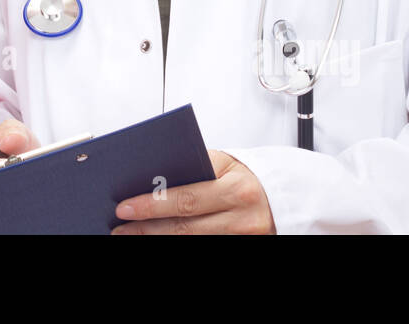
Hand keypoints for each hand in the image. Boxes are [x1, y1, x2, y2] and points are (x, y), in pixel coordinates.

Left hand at [111, 150, 275, 234]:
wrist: (288, 195)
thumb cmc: (250, 175)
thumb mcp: (227, 162)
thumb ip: (195, 167)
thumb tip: (156, 177)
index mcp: (235, 189)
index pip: (186, 198)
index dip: (152, 205)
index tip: (125, 207)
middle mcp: (240, 217)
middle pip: (184, 227)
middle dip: (147, 228)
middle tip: (119, 228)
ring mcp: (242, 237)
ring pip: (191, 241)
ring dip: (158, 238)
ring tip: (133, 234)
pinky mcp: (241, 246)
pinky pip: (204, 246)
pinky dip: (179, 243)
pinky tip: (159, 238)